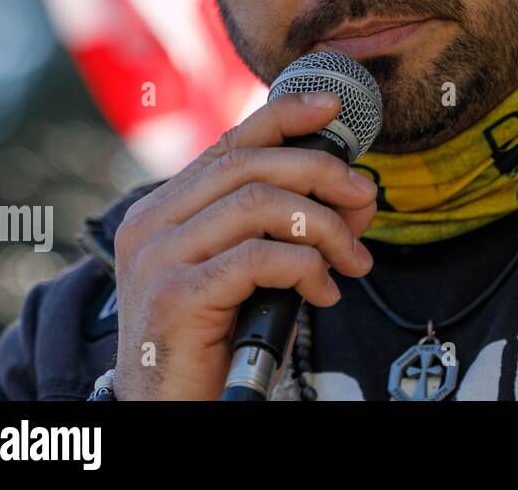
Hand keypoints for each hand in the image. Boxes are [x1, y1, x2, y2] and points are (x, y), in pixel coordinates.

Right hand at [111, 91, 377, 399]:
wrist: (171, 410)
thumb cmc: (217, 340)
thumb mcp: (253, 270)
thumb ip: (288, 226)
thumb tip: (356, 192)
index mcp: (164, 209)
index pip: (230, 142)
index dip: (285, 116)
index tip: (334, 109)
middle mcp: (151, 224)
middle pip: (252, 165)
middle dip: (323, 175)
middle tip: (366, 202)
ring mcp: (157, 258)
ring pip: (261, 204)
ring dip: (325, 227)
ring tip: (352, 261)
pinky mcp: (175, 296)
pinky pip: (260, 257)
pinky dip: (307, 268)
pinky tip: (322, 293)